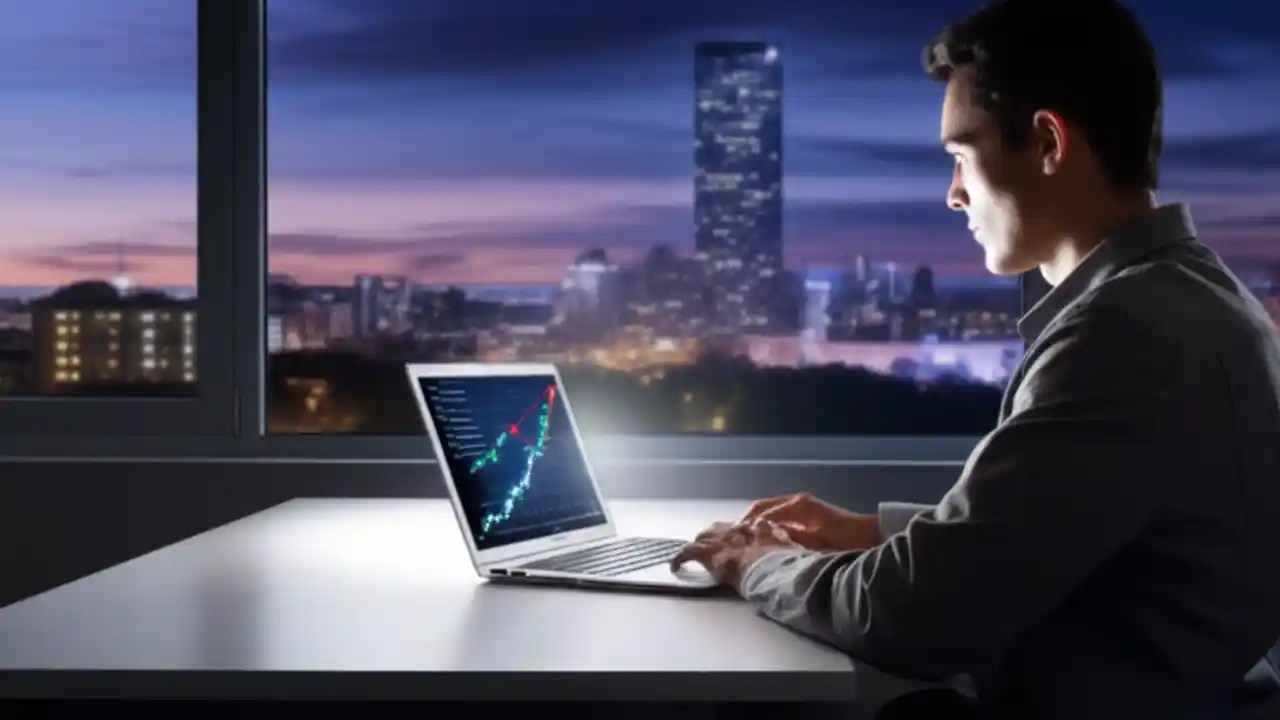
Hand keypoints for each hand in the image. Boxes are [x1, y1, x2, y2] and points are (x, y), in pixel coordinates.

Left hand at [669, 519, 801, 594]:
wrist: (770, 567)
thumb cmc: (786, 563)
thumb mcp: (793, 552)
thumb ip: (789, 548)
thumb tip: (794, 552)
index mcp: (762, 529)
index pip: (749, 527)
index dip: (743, 535)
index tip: (742, 540)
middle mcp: (740, 529)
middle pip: (723, 528)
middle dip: (718, 536)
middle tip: (715, 547)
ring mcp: (723, 539)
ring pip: (705, 536)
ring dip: (701, 545)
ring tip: (696, 554)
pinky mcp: (708, 553)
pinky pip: (688, 552)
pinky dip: (681, 558)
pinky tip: (675, 566)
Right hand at [738, 492, 879, 551]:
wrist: (868, 535)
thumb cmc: (843, 541)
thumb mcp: (814, 544)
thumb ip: (788, 540)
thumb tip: (764, 541)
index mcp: (797, 506)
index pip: (762, 513)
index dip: (747, 527)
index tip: (734, 540)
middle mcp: (796, 500)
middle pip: (761, 507)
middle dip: (746, 521)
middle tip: (733, 538)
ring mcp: (800, 503)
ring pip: (768, 509)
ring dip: (755, 521)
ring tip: (744, 538)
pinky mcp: (804, 510)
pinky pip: (778, 513)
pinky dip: (766, 522)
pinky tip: (762, 536)